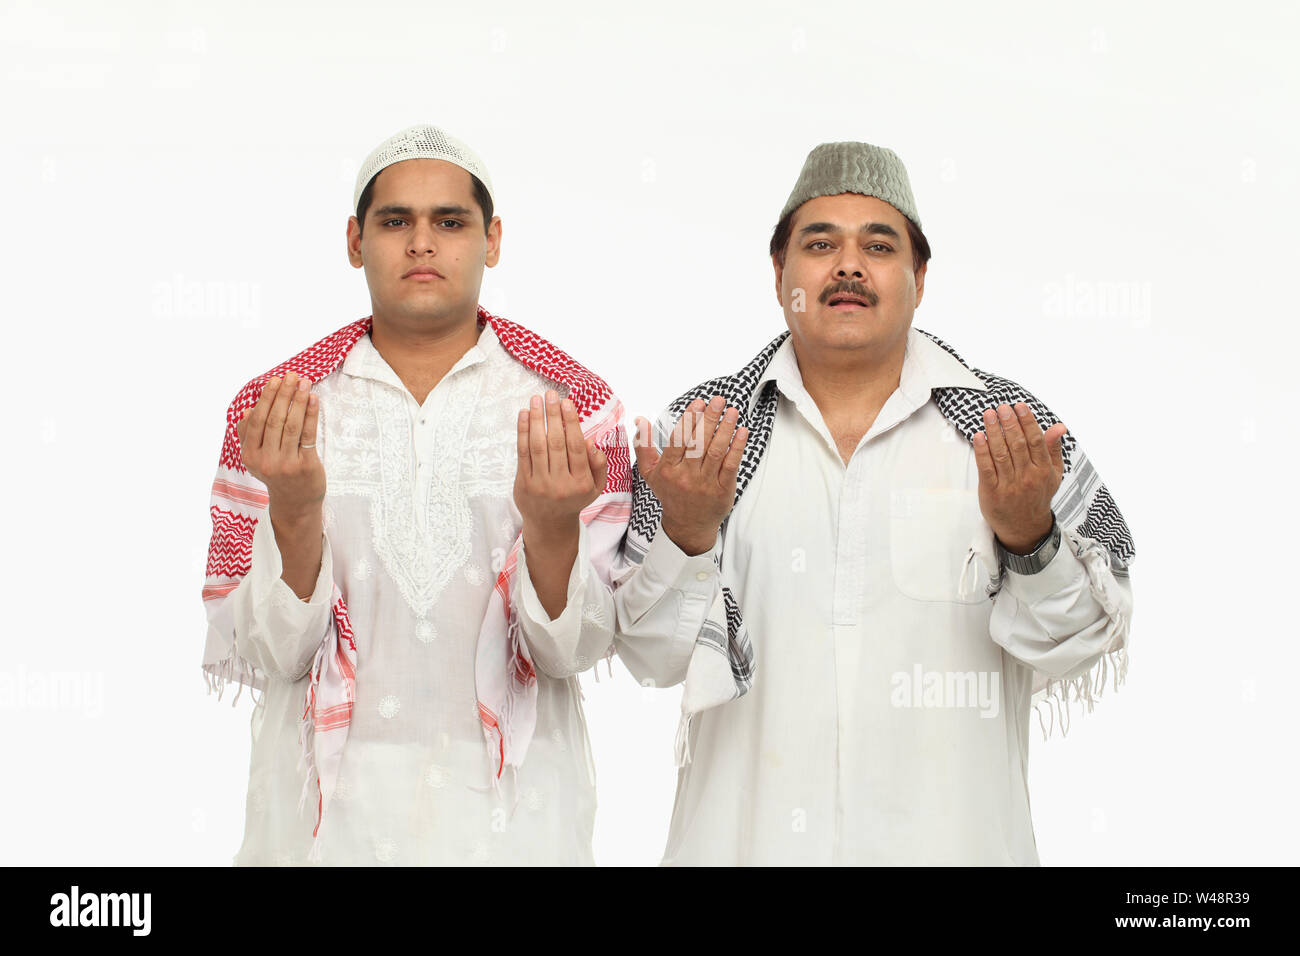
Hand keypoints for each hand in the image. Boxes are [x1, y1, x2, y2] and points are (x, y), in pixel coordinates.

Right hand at [237, 371, 325, 521]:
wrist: (295, 502)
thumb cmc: (277, 472)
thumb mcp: (257, 457)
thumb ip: (249, 435)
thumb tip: (248, 410)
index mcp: (250, 455)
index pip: (257, 421)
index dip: (266, 398)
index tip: (275, 380)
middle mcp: (265, 461)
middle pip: (274, 420)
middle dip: (283, 394)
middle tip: (292, 375)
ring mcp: (285, 464)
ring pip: (291, 425)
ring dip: (298, 401)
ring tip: (305, 383)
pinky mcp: (305, 466)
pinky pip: (308, 435)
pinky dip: (311, 415)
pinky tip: (313, 400)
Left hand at [514, 390, 607, 540]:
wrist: (550, 524)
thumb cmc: (574, 498)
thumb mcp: (596, 487)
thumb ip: (598, 465)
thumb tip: (592, 441)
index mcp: (581, 483)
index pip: (577, 447)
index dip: (572, 423)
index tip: (567, 403)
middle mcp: (560, 484)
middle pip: (556, 443)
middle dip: (553, 416)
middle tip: (550, 395)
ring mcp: (540, 484)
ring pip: (538, 446)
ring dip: (536, 420)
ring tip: (536, 400)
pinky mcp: (524, 483)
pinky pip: (523, 453)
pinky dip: (522, 432)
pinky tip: (524, 415)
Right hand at [633, 395, 748, 555]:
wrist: (687, 526)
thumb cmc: (670, 494)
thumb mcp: (650, 473)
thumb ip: (644, 446)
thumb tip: (640, 421)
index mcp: (667, 470)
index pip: (679, 440)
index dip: (689, 420)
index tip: (698, 403)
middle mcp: (686, 476)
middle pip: (699, 443)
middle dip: (709, 419)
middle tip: (719, 400)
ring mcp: (705, 484)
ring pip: (716, 452)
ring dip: (725, 429)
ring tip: (732, 411)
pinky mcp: (722, 490)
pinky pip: (730, 466)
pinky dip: (737, 448)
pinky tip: (742, 432)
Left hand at [973, 402, 1065, 553]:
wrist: (1024, 527)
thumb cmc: (1037, 495)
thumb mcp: (1053, 474)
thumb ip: (1053, 448)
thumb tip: (1059, 426)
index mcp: (1044, 470)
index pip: (1036, 441)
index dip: (1027, 422)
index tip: (1019, 406)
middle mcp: (1028, 477)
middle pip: (1018, 445)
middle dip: (1009, 423)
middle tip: (1002, 407)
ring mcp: (1010, 485)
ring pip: (1001, 454)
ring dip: (994, 432)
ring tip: (989, 415)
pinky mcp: (992, 492)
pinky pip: (987, 468)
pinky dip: (982, 451)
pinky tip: (979, 436)